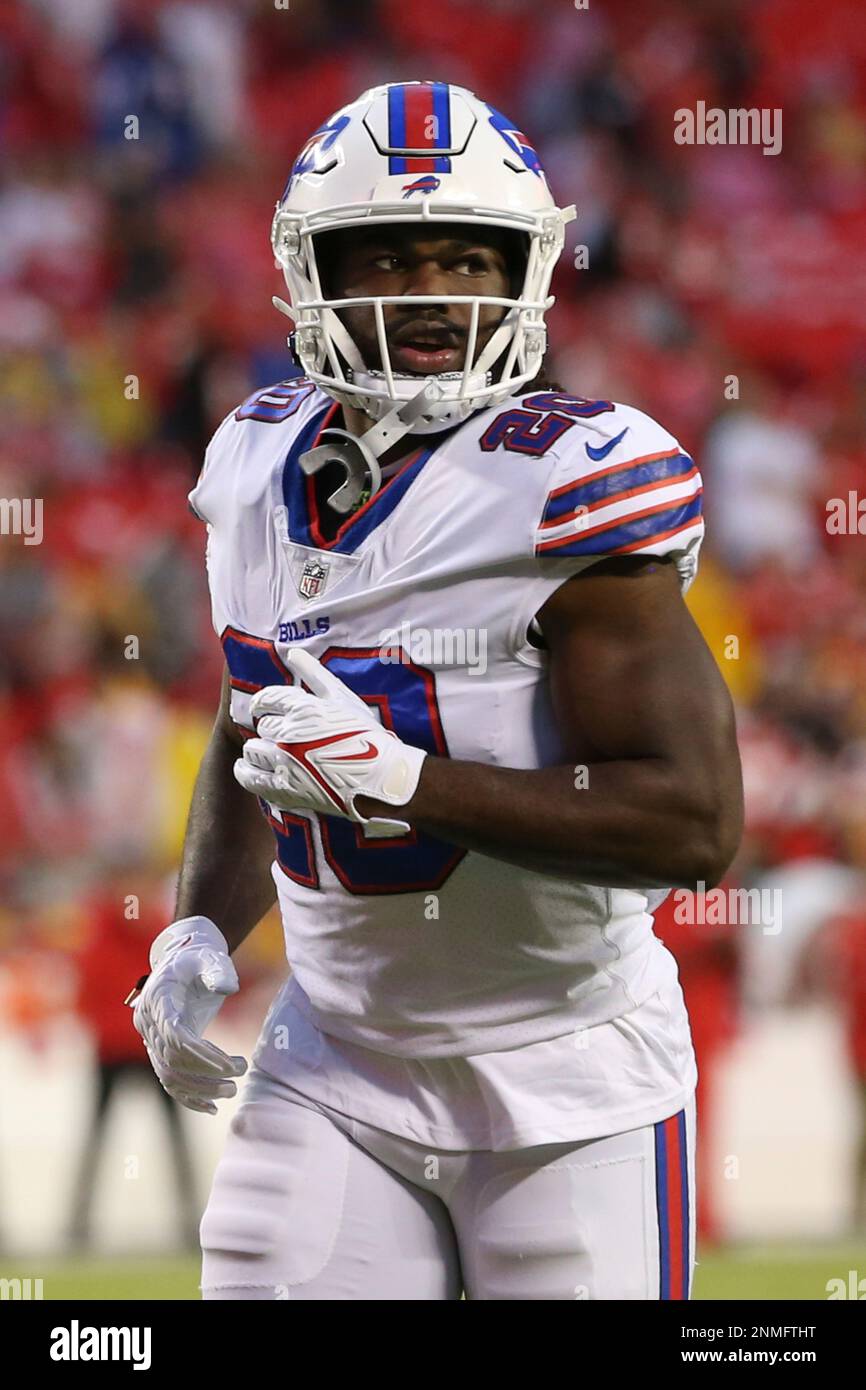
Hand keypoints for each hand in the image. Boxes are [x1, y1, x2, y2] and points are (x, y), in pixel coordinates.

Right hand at [130, 917, 246, 1114]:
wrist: (182, 963)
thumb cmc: (199, 959)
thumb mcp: (210, 957)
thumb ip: (218, 970)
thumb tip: (228, 988)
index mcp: (158, 999)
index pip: (175, 1035)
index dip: (200, 1054)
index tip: (228, 1065)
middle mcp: (148, 1022)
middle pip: (172, 1059)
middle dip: (206, 1073)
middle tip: (240, 1072)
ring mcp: (151, 1039)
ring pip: (169, 1075)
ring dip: (201, 1088)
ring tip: (233, 1090)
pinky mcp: (159, 1050)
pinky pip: (168, 1081)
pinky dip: (189, 1097)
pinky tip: (213, 1107)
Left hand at [233, 648, 426, 837]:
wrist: (380, 777)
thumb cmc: (366, 734)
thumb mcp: (342, 697)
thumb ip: (314, 673)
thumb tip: (293, 652)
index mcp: (302, 708)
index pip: (266, 700)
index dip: (262, 703)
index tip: (262, 707)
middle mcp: (289, 734)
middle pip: (263, 727)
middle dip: (270, 729)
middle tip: (280, 735)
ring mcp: (285, 763)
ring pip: (253, 750)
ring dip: (258, 750)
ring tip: (267, 752)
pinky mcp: (284, 789)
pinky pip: (251, 779)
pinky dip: (245, 772)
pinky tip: (247, 768)